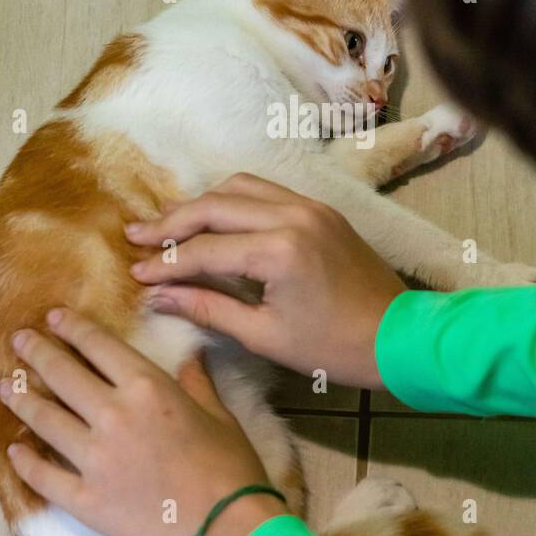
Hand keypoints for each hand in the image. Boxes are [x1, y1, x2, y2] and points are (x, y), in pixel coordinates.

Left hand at [0, 308, 285, 535]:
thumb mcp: (220, 417)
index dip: (72, 328)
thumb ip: (197, 384)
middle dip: (37, 352)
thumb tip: (192, 356)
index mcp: (148, 389)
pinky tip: (14, 451)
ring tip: (5, 386)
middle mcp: (115, 416)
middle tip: (19, 339)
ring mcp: (96, 460)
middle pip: (63, 375)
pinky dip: (26, 462)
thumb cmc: (231, 472)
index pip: (99, 346)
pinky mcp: (87, 500)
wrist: (229, 532)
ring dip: (21, 400)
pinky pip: (45, 477)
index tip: (54, 317)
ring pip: (45, 420)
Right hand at [125, 173, 405, 388]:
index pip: (204, 249)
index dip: (165, 263)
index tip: (135, 275)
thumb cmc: (334, 348)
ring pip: (240, 187)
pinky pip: (266, 191)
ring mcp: (309, 207)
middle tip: (136, 238)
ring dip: (202, 204)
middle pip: (215, 205)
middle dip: (172, 223)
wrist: (401, 337)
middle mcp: (292, 216)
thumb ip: (209, 309)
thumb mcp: (265, 336)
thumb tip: (160, 296)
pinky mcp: (320, 210)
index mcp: (279, 250)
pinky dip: (233, 201)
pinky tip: (213, 219)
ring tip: (168, 225)